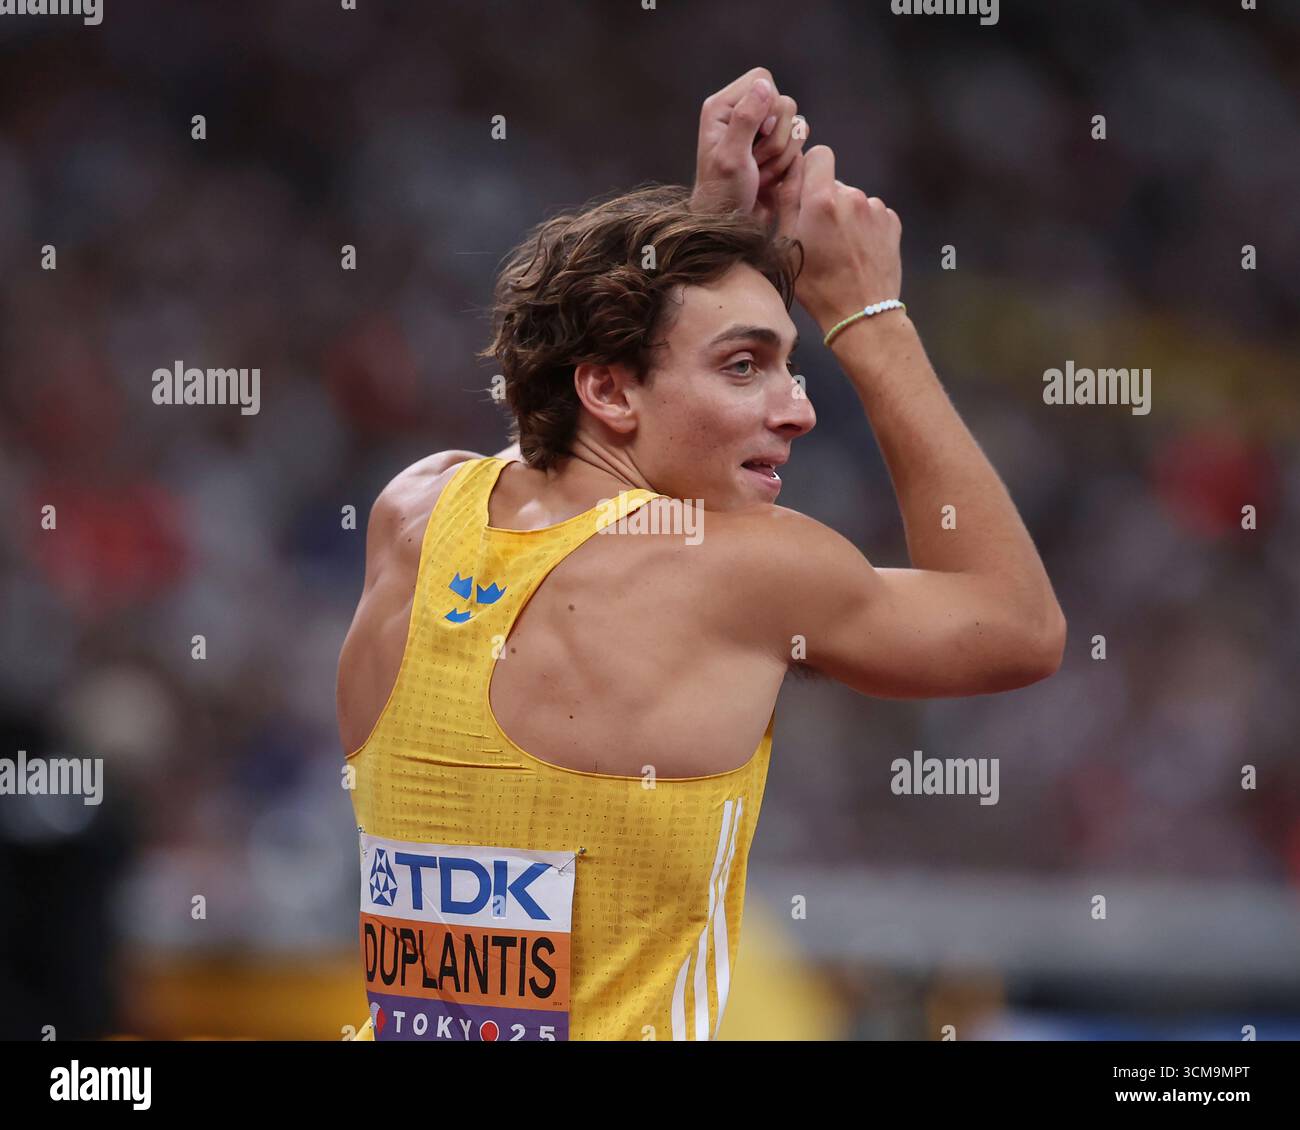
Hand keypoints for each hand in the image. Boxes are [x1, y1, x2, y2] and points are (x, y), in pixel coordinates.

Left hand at [691, 67, 809, 235]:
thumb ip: (746, 118)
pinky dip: (789, 166)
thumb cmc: (723, 196)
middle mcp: (744, 115)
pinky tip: (770, 181)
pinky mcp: (777, 150)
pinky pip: (800, 145)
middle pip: (785, 103)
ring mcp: (762, 133)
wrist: (732, 228)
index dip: (768, 107)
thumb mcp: (731, 157)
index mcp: (724, 108)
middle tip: (755, 164)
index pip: (763, 81)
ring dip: (782, 157)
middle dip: (775, 140)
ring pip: (796, 126)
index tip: (757, 136)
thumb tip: (764, 85)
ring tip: (760, 176)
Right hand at [789, 145, 902, 331]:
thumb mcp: (786, 246)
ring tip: (841, 250)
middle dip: (825, 202)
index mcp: (822, 199)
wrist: (861, 313)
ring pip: (853, 201)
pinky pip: (872, 214)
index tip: (806, 191)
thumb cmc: (817, 285)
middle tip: (819, 237)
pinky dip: (864, 228)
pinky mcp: (892, 222)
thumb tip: (788, 170)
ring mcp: (875, 209)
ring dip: (846, 217)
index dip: (811, 169)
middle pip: (835, 183)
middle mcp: (852, 196)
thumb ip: (785, 201)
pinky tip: (858, 252)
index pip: (819, 155)